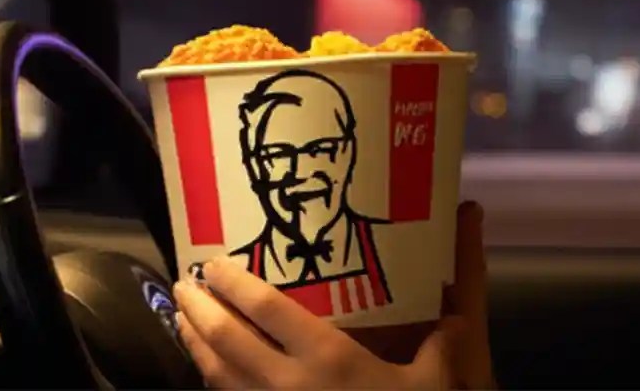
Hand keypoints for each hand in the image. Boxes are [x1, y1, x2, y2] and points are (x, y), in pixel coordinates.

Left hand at [173, 201, 495, 389]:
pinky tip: (208, 370)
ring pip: (215, 372)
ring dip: (192, 340)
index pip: (266, 308)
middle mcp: (285, 381)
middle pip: (226, 337)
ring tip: (181, 315)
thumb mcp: (432, 385)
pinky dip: (210, 380)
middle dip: (199, 306)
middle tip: (184, 280)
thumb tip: (457, 319)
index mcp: (327, 356)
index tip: (214, 261)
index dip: (234, 281)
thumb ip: (442, 347)